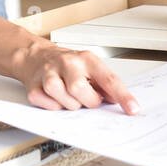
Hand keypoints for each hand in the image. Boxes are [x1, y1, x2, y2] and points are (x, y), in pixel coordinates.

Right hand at [17, 42, 140, 113]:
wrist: (37, 56)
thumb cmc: (68, 65)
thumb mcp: (90, 68)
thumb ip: (105, 84)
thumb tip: (118, 101)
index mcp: (87, 59)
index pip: (108, 79)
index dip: (122, 96)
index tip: (132, 109)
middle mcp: (68, 63)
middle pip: (80, 89)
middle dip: (88, 101)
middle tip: (87, 98)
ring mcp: (49, 73)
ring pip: (63, 98)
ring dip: (70, 105)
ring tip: (70, 97)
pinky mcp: (34, 86)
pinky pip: (48, 106)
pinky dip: (54, 107)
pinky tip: (56, 98)